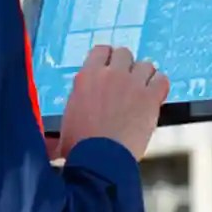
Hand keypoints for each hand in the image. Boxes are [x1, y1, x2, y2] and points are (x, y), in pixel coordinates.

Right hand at [59, 45, 169, 160]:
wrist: (100, 160)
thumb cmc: (80, 146)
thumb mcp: (65, 123)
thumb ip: (68, 117)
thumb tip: (50, 141)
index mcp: (87, 76)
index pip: (101, 51)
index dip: (107, 59)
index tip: (109, 68)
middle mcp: (110, 74)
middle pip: (124, 53)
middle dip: (126, 65)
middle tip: (126, 81)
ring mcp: (132, 84)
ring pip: (146, 64)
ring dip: (144, 75)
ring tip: (142, 89)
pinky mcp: (150, 98)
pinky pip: (162, 80)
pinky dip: (159, 86)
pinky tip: (155, 96)